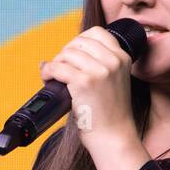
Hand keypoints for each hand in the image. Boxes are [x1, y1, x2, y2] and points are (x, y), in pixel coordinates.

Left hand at [40, 26, 138, 149]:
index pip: (97, 33)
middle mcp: (113, 60)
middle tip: (60, 68)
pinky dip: (48, 72)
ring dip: (56, 63)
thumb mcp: (114, 81)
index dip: (79, 40)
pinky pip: (57, 68)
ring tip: (53, 76)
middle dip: (65, 53)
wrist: (114, 137)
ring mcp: (99, 70)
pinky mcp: (84, 82)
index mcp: (123, 57)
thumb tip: (62, 53)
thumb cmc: (110, 113)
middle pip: (79, 41)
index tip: (71, 54)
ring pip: (67, 53)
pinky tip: (47, 79)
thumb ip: (100, 64)